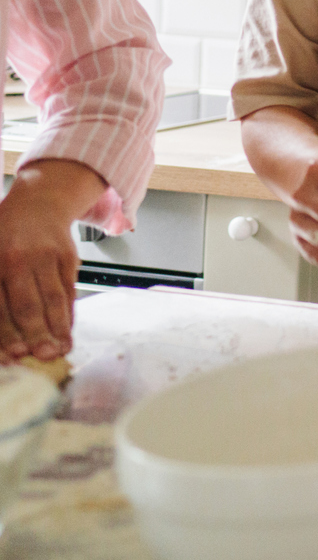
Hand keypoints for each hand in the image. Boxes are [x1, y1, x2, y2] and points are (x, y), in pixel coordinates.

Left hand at [0, 161, 98, 361]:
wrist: (39, 201)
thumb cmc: (5, 235)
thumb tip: (3, 332)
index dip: (6, 333)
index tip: (12, 356)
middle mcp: (19, 260)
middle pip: (27, 304)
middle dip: (34, 335)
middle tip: (39, 357)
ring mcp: (46, 258)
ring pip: (52, 299)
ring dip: (56, 329)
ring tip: (58, 350)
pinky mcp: (68, 257)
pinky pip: (68, 290)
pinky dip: (68, 314)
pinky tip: (67, 331)